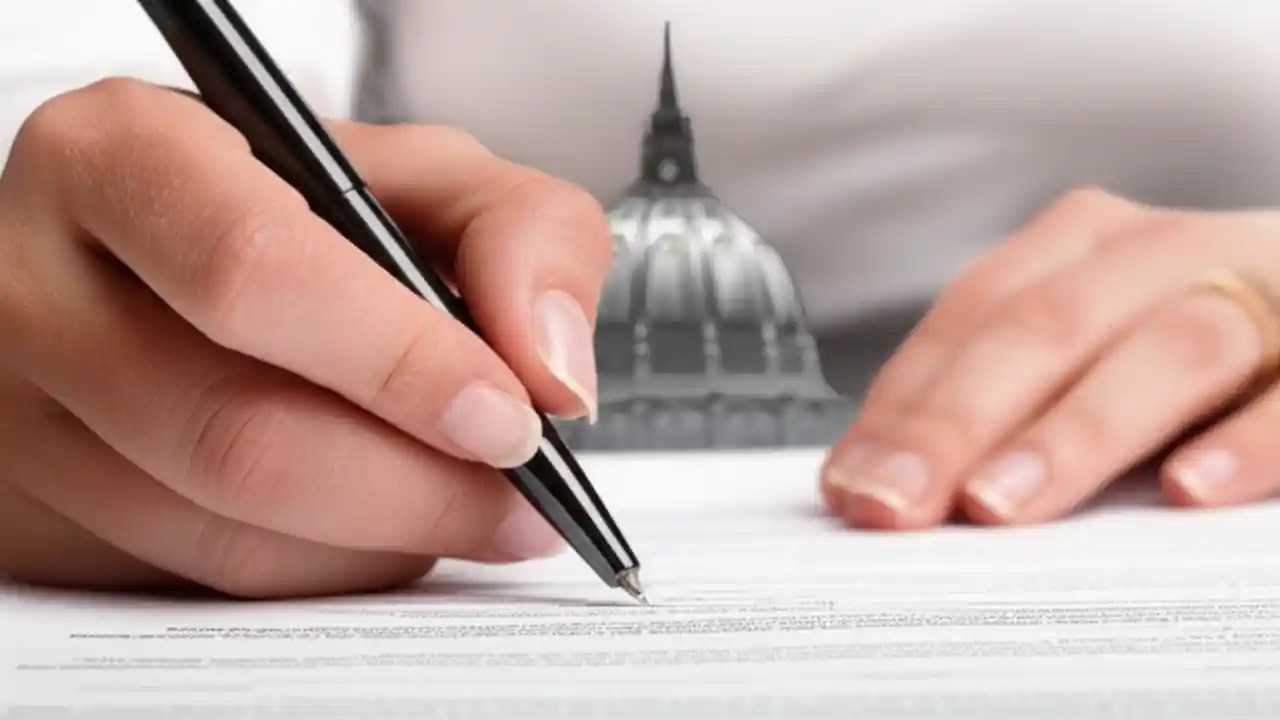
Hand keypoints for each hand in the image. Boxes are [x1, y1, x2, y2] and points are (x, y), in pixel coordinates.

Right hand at [0, 79, 610, 596]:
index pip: (254, 274)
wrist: (170, 262)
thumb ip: (519, 235)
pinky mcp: (40, 518)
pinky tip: (382, 524)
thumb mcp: (423, 175)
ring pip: (223, 534)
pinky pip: (204, 583)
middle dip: (419, 486)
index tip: (509, 418)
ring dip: (384, 540)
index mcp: (123, 159)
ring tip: (471, 506)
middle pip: (239, 434)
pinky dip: (327, 569)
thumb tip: (550, 370)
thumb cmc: (298, 210)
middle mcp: (41, 287)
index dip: (400, 362)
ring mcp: (23, 420)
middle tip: (522, 496)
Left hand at [822, 188, 1279, 528]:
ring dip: (1074, 432)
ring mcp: (1258, 292)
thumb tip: (879, 483)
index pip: (969, 320)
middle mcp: (1161, 252)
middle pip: (1045, 327)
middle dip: (958, 422)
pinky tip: (1190, 492)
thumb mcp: (1086, 348)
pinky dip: (1247, 443)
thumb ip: (998, 398)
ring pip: (1162, 348)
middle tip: (897, 505)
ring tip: (1001, 505)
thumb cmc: (1184, 341)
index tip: (853, 485)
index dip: (905, 404)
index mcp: (1082, 247)